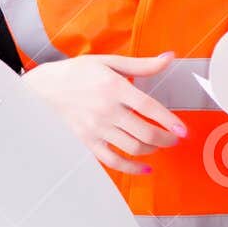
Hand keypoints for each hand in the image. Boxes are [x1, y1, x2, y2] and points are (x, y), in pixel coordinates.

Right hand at [22, 52, 188, 175]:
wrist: (44, 88)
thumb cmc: (77, 73)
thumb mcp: (108, 61)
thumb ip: (142, 64)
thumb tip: (169, 58)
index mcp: (114, 87)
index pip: (149, 107)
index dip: (170, 121)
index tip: (183, 130)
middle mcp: (106, 109)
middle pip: (145, 132)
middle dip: (166, 139)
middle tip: (174, 138)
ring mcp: (96, 128)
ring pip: (133, 147)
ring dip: (153, 150)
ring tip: (159, 146)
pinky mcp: (87, 141)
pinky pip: (113, 160)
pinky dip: (132, 168)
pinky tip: (145, 168)